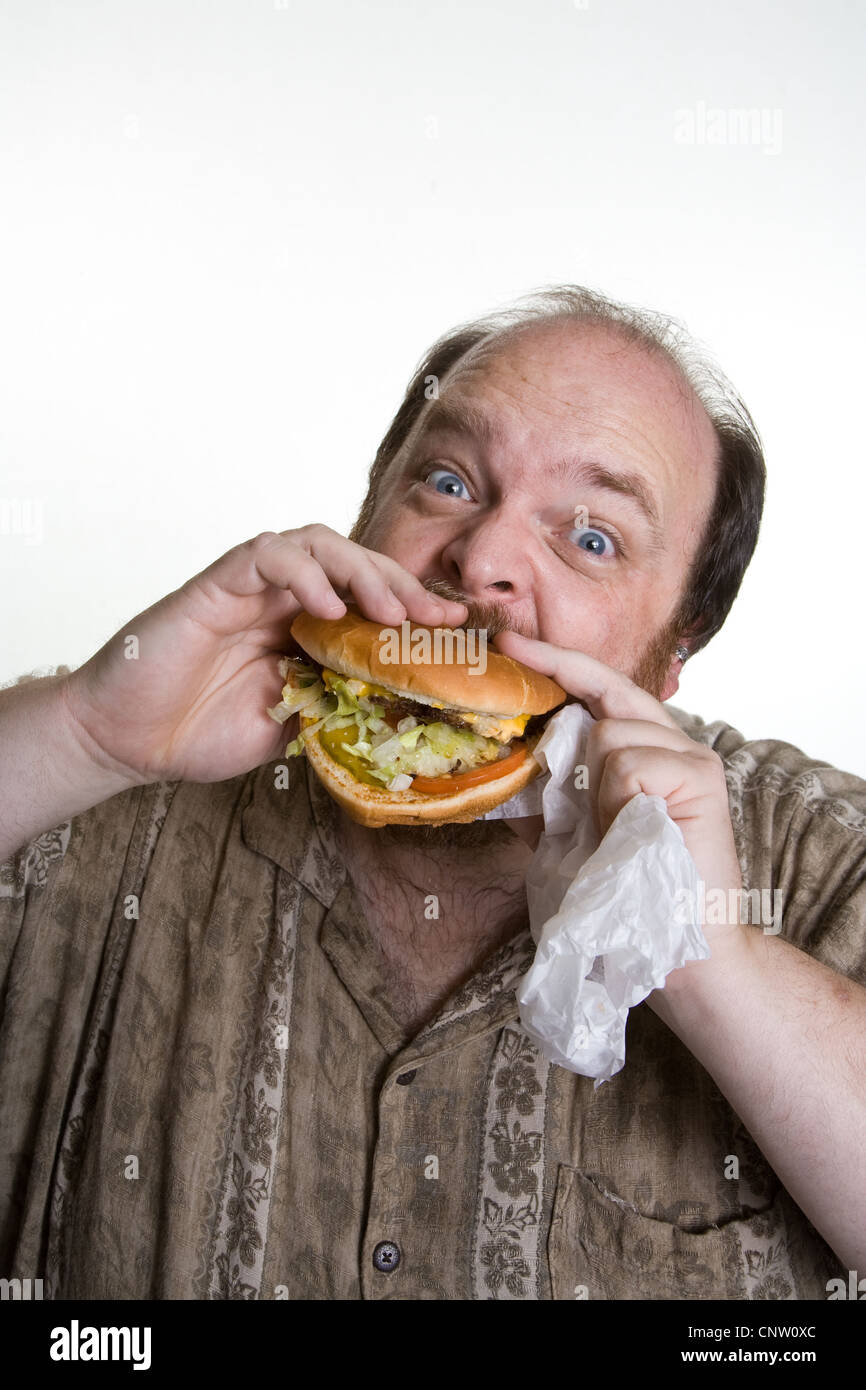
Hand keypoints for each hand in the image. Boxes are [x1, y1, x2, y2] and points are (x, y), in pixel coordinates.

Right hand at [63, 525, 467, 786]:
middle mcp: (282, 598)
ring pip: (316, 544)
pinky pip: (265, 555)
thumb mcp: (288, 729)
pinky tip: (328, 605)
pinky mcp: (215, 585)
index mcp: (303, 629)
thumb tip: (400, 711)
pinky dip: (303, 572)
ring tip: (389, 609)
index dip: (414, 608)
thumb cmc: (199, 733)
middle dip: (400, 584)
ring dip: (361, 570)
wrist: (128, 742)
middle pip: (354, 562)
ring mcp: (249, 588)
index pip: (369, 599)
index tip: (457, 630)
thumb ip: (333, 708)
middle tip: (435, 617)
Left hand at [492, 630, 744, 957]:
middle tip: (510, 651)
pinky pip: (629, 763)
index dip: (557, 663)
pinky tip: (632, 831)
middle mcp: (673, 741)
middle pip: (607, 692)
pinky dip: (616, 800)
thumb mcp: (566, 838)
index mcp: (644, 749)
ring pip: (611, 733)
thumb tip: (495, 765)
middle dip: (559, 672)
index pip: (600, 689)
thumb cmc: (623, 897)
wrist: (677, 953)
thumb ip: (542, 797)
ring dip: (594, 787)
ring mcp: (692, 754)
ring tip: (613, 831)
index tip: (508, 643)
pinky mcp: (703, 776)